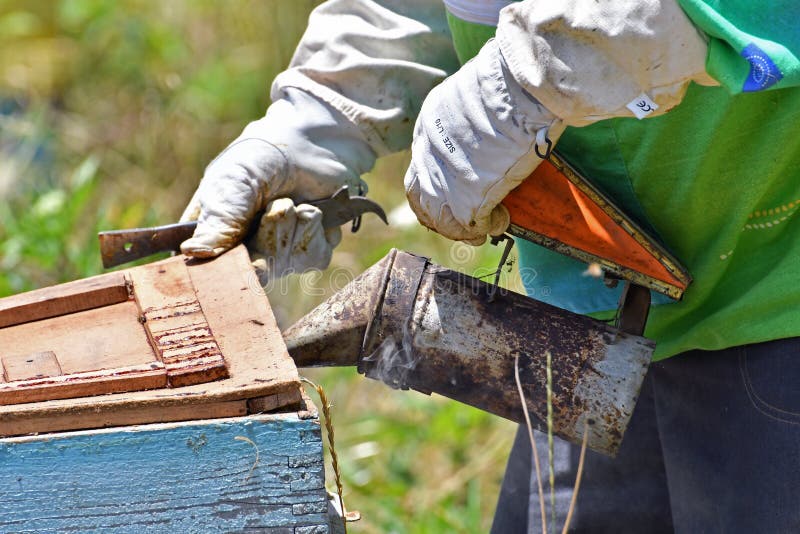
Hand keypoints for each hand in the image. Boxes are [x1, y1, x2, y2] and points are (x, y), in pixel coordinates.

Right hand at [180, 88, 372, 279]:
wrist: (312, 140)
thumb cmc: (261, 156)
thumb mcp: (233, 180)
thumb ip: (220, 218)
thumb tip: (194, 253)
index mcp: (213, 233)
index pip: (207, 271)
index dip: (222, 269)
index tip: (240, 250)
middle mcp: (244, 249)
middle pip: (253, 273)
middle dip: (269, 239)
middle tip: (275, 207)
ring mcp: (278, 252)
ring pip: (286, 264)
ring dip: (293, 227)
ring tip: (290, 201)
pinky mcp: (311, 249)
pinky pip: (315, 257)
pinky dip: (316, 230)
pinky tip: (312, 210)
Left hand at [404, 39, 563, 245]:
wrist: (519, 87)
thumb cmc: (509, 82)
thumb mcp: (474, 94)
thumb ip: (471, 117)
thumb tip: (488, 131)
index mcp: (428, 125)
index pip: (422, 166)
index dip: (436, 184)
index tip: (453, 193)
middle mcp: (427, 154)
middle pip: (420, 197)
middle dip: (438, 214)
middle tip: (461, 223)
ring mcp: (442, 179)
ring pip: (440, 217)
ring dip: (459, 228)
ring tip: (482, 229)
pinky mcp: (465, 199)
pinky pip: (468, 225)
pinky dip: (484, 228)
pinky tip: (500, 223)